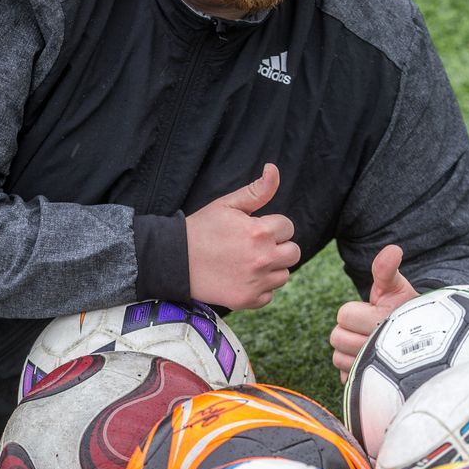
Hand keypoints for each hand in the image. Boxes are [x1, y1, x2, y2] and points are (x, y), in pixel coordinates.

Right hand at [186, 163, 299, 309]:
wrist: (175, 260)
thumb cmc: (202, 229)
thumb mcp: (227, 204)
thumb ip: (257, 190)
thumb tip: (273, 169)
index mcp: (259, 232)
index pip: (288, 227)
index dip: (272, 226)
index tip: (254, 229)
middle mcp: (262, 258)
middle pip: (293, 253)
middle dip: (278, 246)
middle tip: (255, 246)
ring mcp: (256, 282)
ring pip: (283, 275)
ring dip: (272, 268)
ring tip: (248, 262)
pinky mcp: (247, 299)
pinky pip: (269, 295)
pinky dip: (260, 288)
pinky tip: (242, 277)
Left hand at [330, 244, 418, 382]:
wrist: (430, 342)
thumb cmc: (408, 311)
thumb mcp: (398, 287)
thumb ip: (386, 269)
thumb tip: (393, 250)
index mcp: (383, 321)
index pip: (344, 314)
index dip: (354, 311)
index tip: (374, 312)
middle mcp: (379, 348)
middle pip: (337, 337)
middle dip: (349, 330)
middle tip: (370, 328)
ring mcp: (375, 370)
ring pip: (338, 358)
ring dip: (349, 351)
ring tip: (370, 344)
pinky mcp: (371, 385)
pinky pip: (344, 377)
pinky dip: (352, 370)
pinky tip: (369, 361)